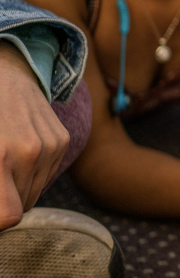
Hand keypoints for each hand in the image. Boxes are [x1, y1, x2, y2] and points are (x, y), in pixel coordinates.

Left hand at [0, 41, 69, 229]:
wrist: (5, 75)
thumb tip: (1, 212)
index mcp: (1, 158)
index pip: (9, 216)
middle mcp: (31, 153)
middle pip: (21, 206)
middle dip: (5, 200)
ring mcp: (51, 145)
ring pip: (34, 192)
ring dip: (18, 188)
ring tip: (4, 164)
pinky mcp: (62, 139)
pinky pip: (47, 175)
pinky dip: (31, 173)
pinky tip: (20, 153)